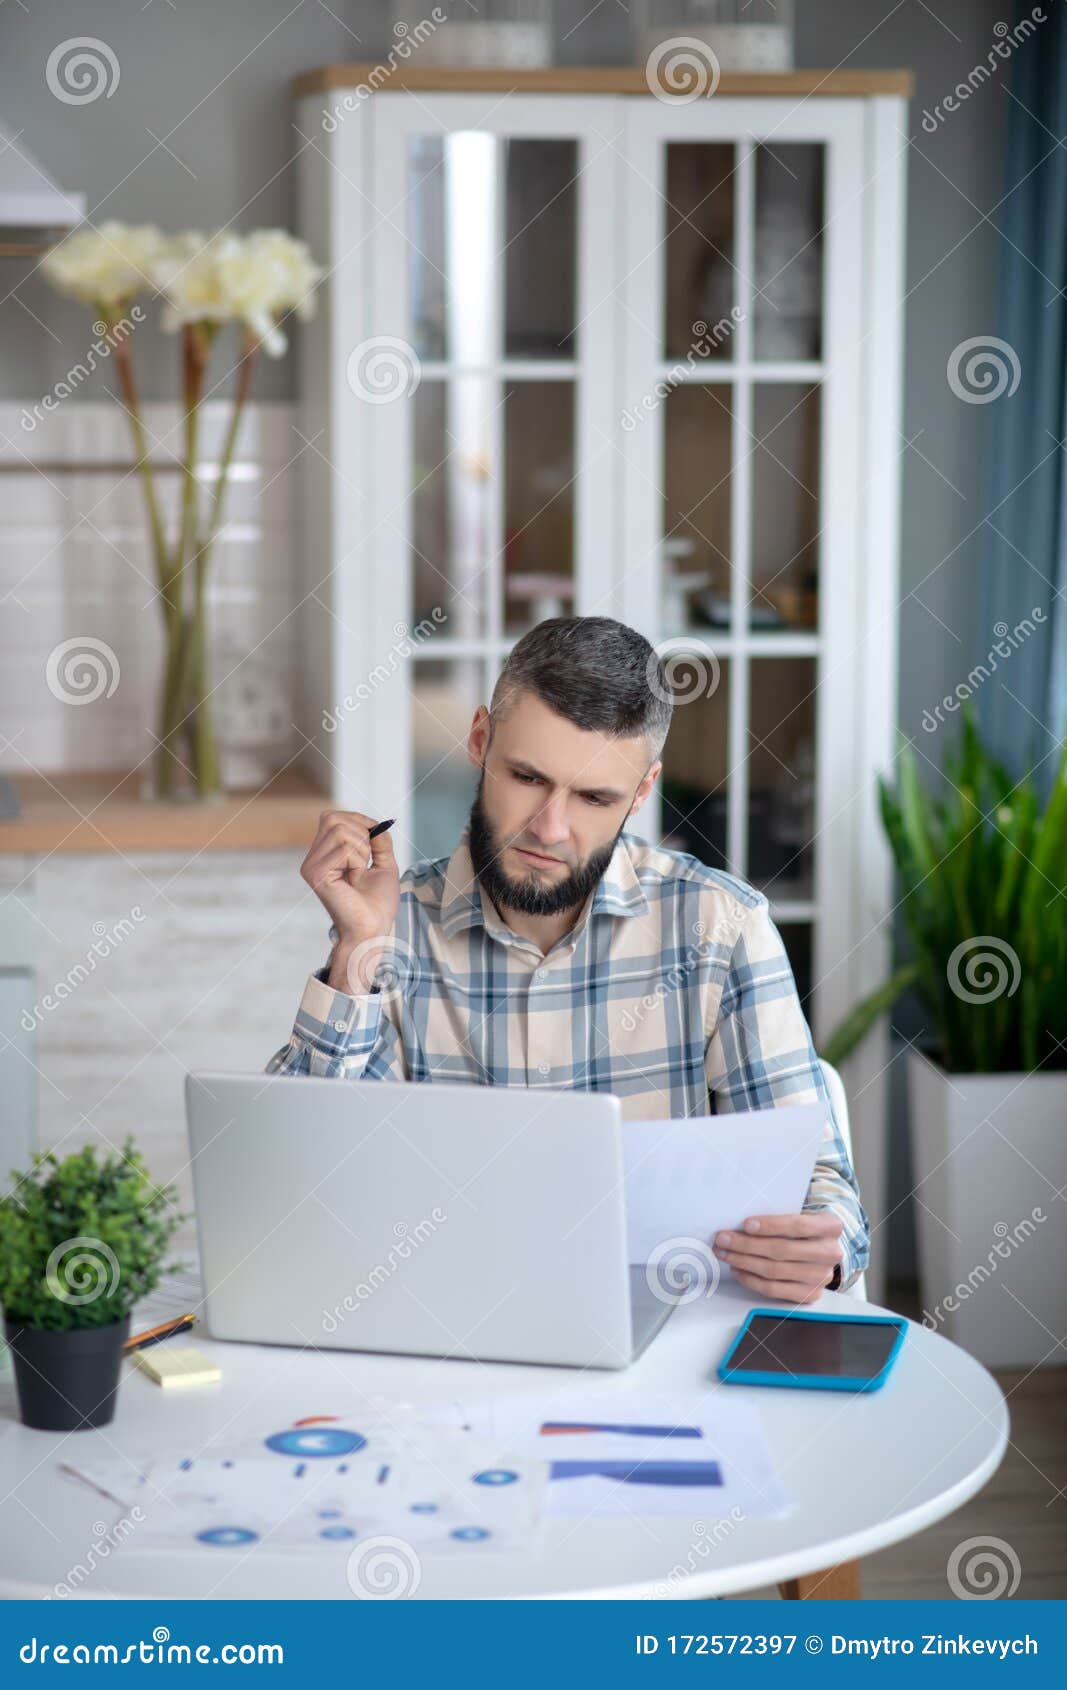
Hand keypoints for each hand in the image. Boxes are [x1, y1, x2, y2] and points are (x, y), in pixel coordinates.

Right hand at [300, 811, 400, 988]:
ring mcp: (311, 866)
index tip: (375, 835)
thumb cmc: (377, 903)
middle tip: (365, 861)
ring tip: (359, 873)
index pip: (331, 817)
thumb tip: (378, 824)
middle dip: (361, 834)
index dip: (357, 819)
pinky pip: (344, 849)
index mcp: (324, 855)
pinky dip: (358, 861)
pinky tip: (354, 879)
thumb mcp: (384, 864)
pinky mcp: (316, 874)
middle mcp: (312, 859)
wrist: (372, 929)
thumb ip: (380, 841)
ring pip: (340, 831)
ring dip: (362, 850)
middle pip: (334, 819)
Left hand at [713, 1212, 843, 1303]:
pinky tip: (738, 1269)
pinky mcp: (810, 1295)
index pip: (798, 1226)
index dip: (771, 1225)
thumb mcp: (801, 1214)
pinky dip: (751, 1280)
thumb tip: (741, 1224)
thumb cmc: (805, 1229)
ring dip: (743, 1261)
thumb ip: (780, 1216)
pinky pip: (774, 1290)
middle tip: (723, 1239)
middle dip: (746, 1244)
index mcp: (831, 1227)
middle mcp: (830, 1253)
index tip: (746, 1224)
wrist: (824, 1249)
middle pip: (781, 1250)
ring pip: (774, 1271)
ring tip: (725, 1253)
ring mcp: (821, 1277)